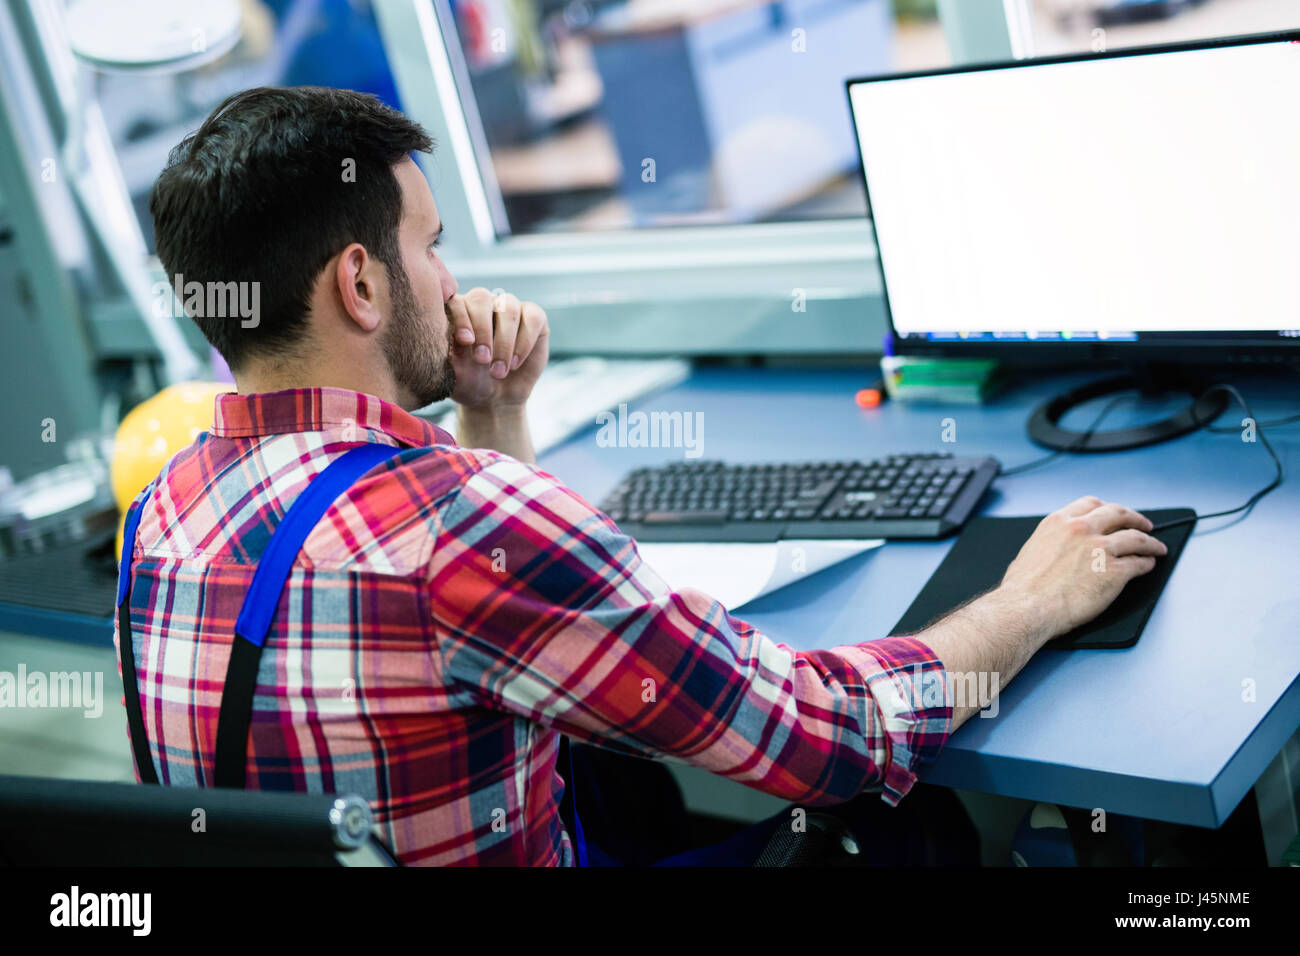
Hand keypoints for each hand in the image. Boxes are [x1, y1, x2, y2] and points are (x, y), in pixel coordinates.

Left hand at [447, 288, 548, 409]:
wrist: (497, 398)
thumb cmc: (471, 382)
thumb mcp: (456, 374)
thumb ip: (450, 354)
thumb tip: (452, 337)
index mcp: (459, 311)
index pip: (456, 301)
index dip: (461, 318)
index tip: (465, 341)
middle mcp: (483, 304)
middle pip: (482, 298)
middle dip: (483, 330)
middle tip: (482, 360)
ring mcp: (509, 308)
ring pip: (509, 308)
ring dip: (505, 342)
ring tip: (499, 371)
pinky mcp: (534, 318)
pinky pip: (533, 318)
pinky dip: (525, 342)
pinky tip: (516, 363)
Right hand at [999, 496, 1167, 638]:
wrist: (1027, 607)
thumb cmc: (1022, 589)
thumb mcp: (1031, 550)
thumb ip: (1050, 542)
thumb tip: (1057, 548)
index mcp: (1059, 522)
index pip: (1090, 504)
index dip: (1107, 508)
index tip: (1115, 514)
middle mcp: (1081, 529)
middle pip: (1118, 514)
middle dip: (1135, 518)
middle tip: (1144, 525)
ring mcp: (1100, 549)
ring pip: (1136, 538)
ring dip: (1150, 542)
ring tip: (1156, 547)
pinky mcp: (1114, 571)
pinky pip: (1139, 563)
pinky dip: (1147, 563)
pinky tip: (1148, 565)